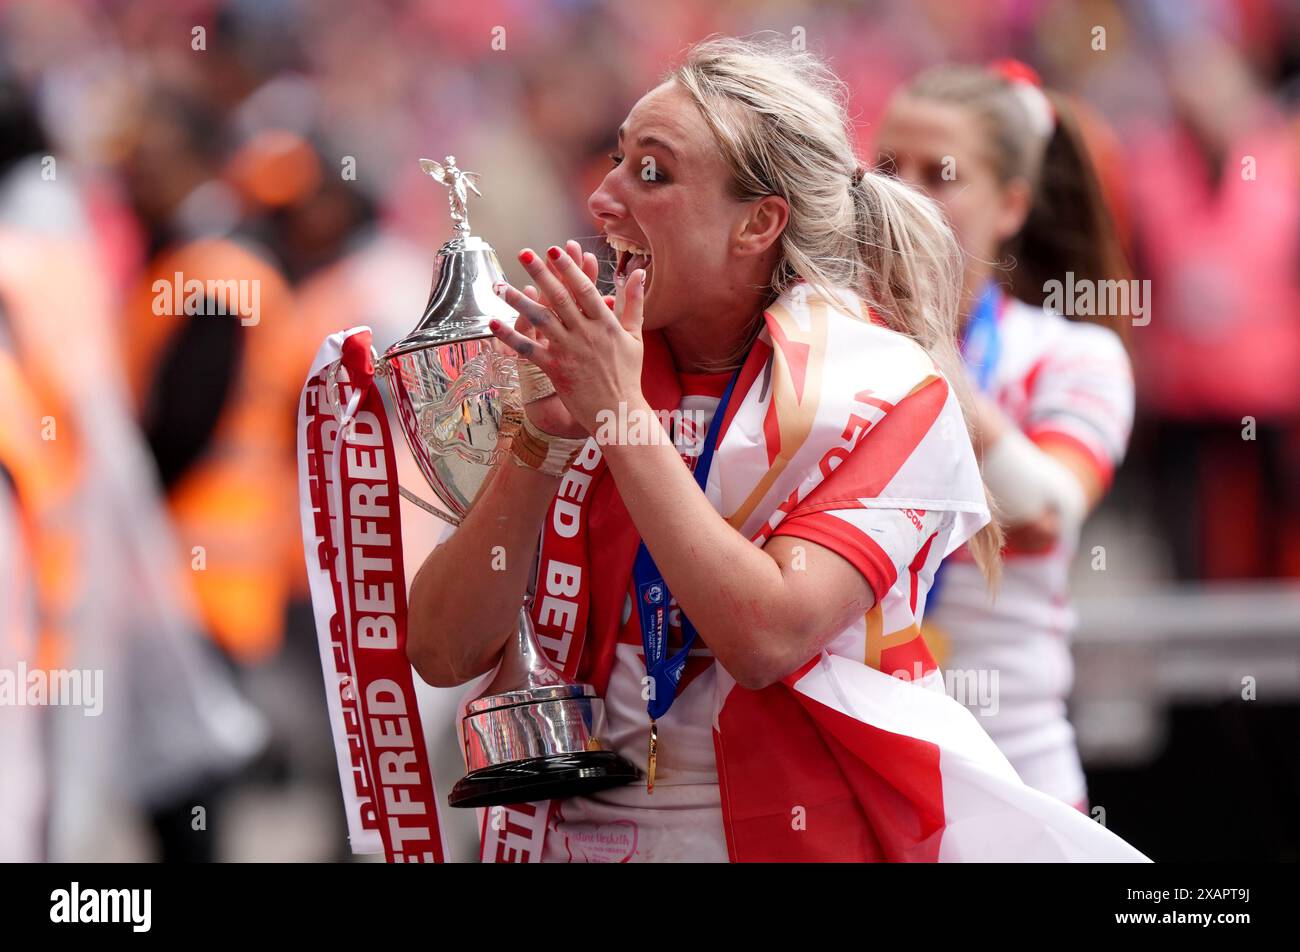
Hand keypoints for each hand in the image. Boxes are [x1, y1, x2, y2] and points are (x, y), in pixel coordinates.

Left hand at [490, 241, 646, 437]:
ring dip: (518, 301)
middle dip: (540, 273)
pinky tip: (493, 322)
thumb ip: (633, 301)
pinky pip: (528, 349)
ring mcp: (568, 351)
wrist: (618, 411)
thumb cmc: (628, 373)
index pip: (584, 288)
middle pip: (559, 297)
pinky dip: (510, 336)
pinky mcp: (555, 369)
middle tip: (524, 253)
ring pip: (540, 319)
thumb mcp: (635, 335)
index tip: (554, 249)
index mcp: (604, 323)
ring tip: (500, 285)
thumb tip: (639, 272)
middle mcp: (585, 333)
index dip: (568, 268)